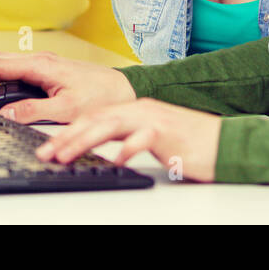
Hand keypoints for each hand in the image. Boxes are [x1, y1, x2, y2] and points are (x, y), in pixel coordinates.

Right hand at [0, 51, 135, 123]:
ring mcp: (40, 64)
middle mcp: (39, 60)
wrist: (122, 89)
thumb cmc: (100, 97)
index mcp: (41, 65)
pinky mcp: (44, 70)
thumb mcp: (68, 110)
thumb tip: (7, 113)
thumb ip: (36, 111)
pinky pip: (10, 68)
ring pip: (1, 62)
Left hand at [36, 98, 221, 181]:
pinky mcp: (168, 133)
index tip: (47, 148)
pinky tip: (117, 159)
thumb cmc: (188, 143)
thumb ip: (127, 137)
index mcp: (133, 110)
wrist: (223, 142)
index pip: (93, 118)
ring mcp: (153, 119)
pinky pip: (143, 139)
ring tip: (66, 155)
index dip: (67, 132)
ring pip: (111, 126)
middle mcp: (139, 110)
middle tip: (45, 153)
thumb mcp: (150, 137)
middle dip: (66, 137)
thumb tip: (104, 149)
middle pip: (95, 120)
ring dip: (85, 141)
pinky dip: (128, 148)